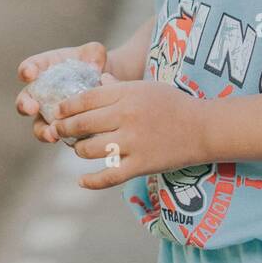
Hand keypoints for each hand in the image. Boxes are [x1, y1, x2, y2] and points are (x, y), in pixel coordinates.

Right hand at [15, 41, 106, 142]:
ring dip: (42, 131)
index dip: (26, 71)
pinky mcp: (60, 127)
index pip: (28, 68)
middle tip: (32, 107)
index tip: (29, 73)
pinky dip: (60, 138)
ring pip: (38, 125)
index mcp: (43, 69)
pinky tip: (67, 140)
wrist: (102, 83)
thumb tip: (94, 64)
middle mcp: (40, 93)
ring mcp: (48, 112)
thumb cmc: (91, 63)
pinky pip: (55, 135)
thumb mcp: (94, 53)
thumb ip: (94, 53)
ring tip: (51, 134)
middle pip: (24, 101)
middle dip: (25, 105)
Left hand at [52, 79, 208, 189]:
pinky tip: (81, 180)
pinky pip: (108, 176)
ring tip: (78, 148)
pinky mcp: (140, 165)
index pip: (86, 98)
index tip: (58, 110)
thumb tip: (99, 81)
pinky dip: (91, 181)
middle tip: (57, 130)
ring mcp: (132, 142)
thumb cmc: (174, 104)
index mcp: (127, 93)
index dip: (66, 106)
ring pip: (90, 150)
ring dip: (78, 150)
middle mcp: (126, 116)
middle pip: (82, 124)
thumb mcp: (147, 87)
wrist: (203, 128)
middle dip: (64, 128)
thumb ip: (120, 86)